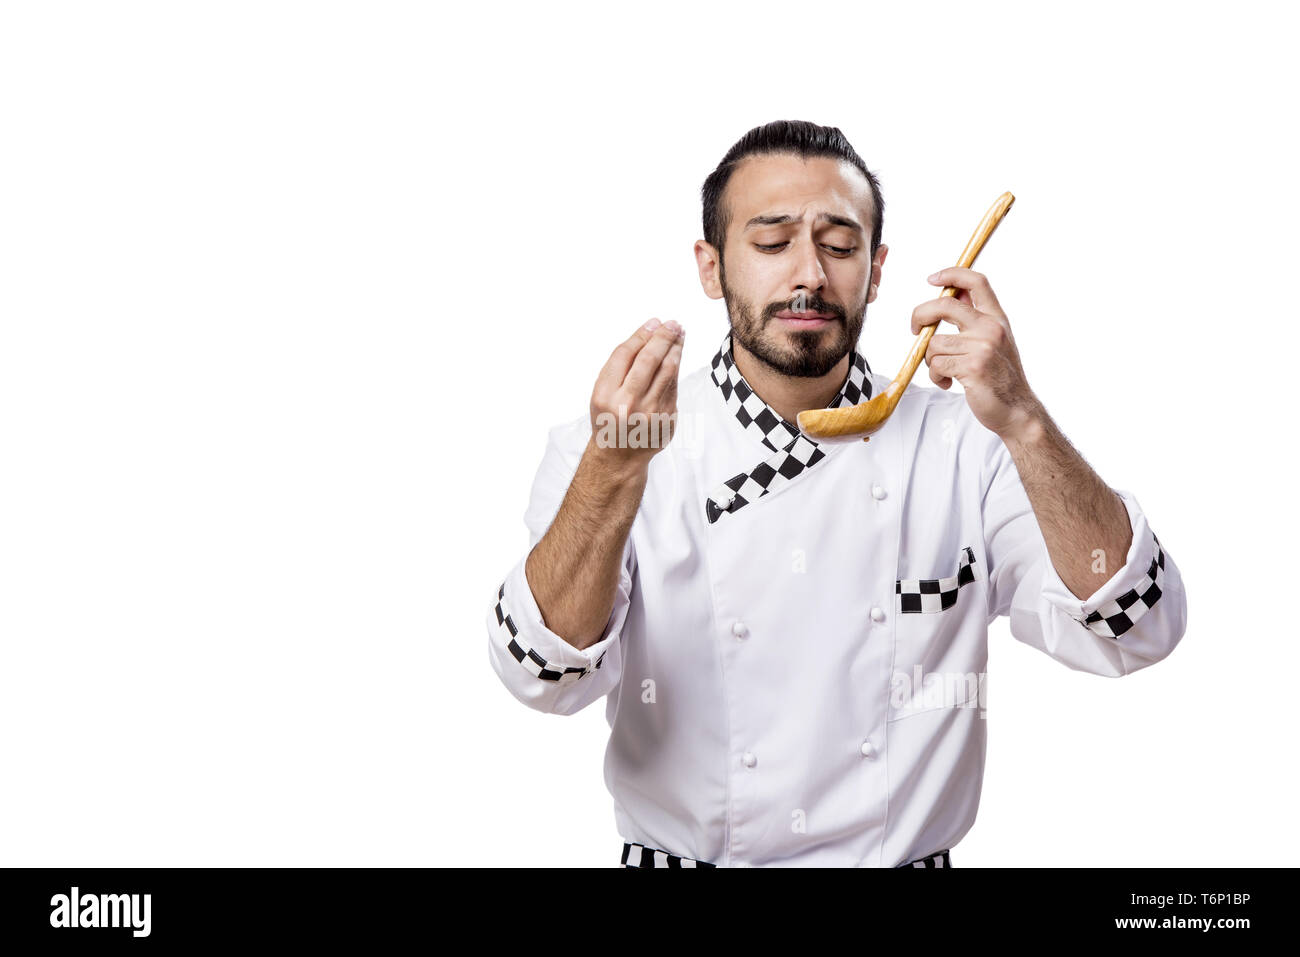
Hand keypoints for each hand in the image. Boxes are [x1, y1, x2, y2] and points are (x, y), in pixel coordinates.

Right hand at [588, 318, 683, 472]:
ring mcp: (650, 413)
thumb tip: (649, 331)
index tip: (654, 322)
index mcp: (605, 396)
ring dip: (676, 349)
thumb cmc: (610, 417)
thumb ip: (621, 365)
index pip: (625, 355)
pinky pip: (674, 385)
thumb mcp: (603, 392)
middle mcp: (627, 405)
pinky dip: (676, 367)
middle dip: (663, 337)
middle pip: (649, 360)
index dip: (641, 335)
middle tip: (673, 324)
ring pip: (668, 371)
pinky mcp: (667, 419)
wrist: (620, 455)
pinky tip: (677, 355)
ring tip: (679, 335)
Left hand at [910, 268, 1040, 438]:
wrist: (1016, 410)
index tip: (933, 278)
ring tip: (946, 373)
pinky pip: (935, 365)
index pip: (976, 282)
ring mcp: (981, 347)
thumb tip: (951, 294)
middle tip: (914, 328)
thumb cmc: (1000, 377)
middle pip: (943, 305)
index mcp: (997, 318)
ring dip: (931, 362)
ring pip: (933, 344)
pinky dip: (936, 376)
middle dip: (919, 315)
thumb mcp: (994, 341)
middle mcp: (990, 328)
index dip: (952, 274)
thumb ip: (975, 318)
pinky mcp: (971, 367)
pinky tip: (949, 383)